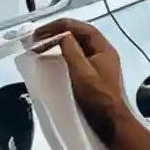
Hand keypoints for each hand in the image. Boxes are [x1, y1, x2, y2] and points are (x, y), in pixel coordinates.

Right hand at [31, 19, 127, 145]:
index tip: (40, 32)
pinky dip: (64, 55)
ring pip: (78, 46)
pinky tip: (53, 60)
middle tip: (37, 38)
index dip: (59, 26)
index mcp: (103, 48)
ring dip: (59, 44)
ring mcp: (100, 64)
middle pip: (79, 35)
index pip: (80, 28)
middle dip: (58, 33)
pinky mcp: (95, 75)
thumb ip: (71, 50)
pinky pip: (78, 58)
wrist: (111, 123)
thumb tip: (62, 35)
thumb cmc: (97, 97)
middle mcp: (103, 52)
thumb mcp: (81, 71)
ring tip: (41, 47)